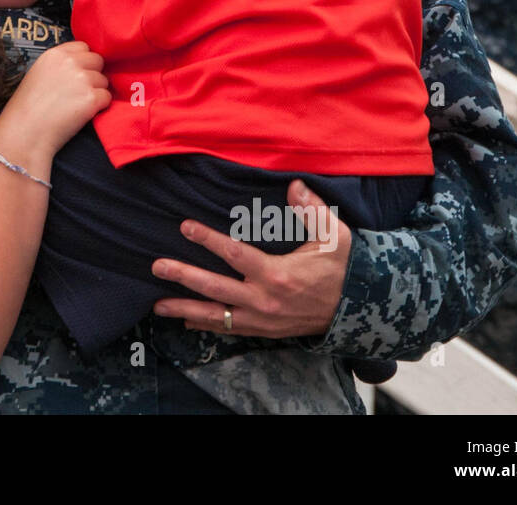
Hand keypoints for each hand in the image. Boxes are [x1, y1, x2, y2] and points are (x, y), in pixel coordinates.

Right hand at [0, 41, 109, 157]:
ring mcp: (82, 79)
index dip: (84, 61)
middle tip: (80, 91)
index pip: (83, 47)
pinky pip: (107, 98)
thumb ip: (60, 66)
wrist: (25, 133)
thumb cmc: (27, 109)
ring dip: (96, 92)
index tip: (78, 73)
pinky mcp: (91, 98)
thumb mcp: (38, 74)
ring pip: (104, 80)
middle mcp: (70, 62)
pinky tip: (82, 114)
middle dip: (93, 74)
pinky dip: (99, 107)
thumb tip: (82, 66)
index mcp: (55, 54)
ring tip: (77, 106)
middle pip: (97, 60)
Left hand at [151, 180, 350, 338]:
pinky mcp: (264, 331)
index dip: (207, 240)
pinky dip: (206, 325)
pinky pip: (229, 330)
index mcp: (277, 275)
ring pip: (215, 316)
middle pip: (214, 289)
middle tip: (157, 267)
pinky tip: (186, 320)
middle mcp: (264, 301)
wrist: (359, 309)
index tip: (185, 226)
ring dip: (184, 309)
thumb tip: (294, 184)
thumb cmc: (344, 268)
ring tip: (157, 305)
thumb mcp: (333, 236)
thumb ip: (311, 209)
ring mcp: (262, 320)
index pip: (234, 254)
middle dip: (183, 277)